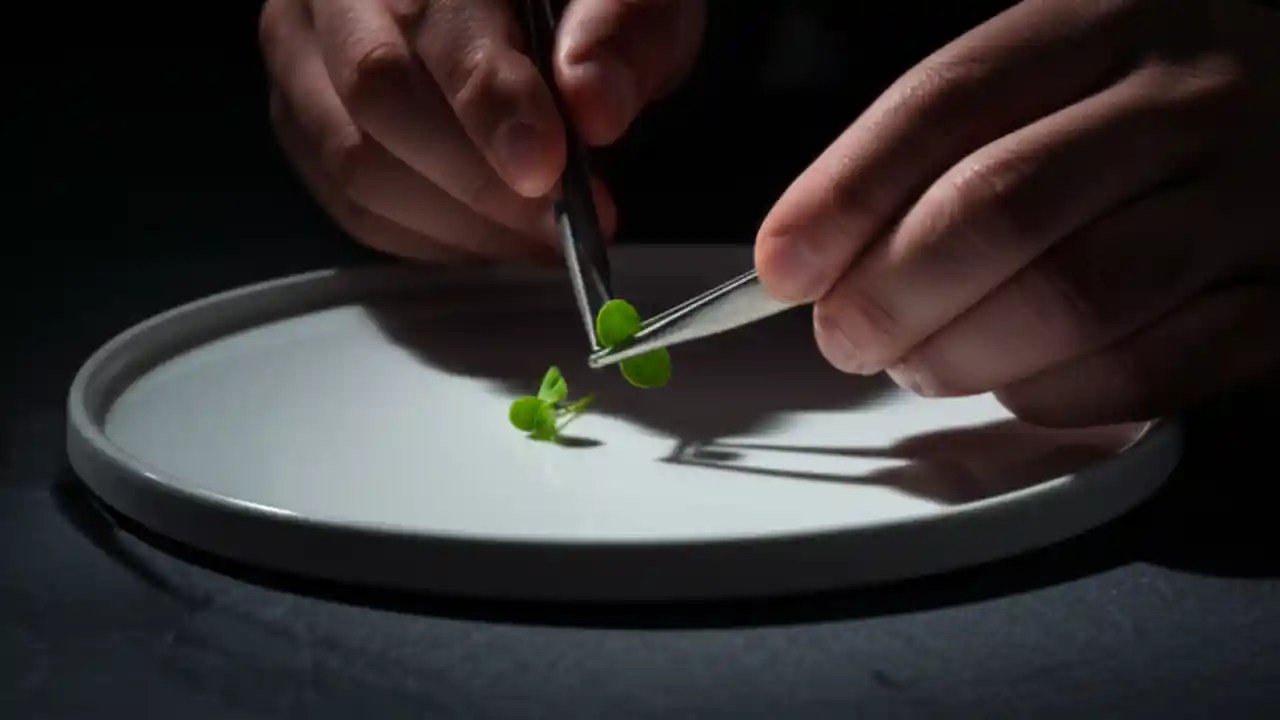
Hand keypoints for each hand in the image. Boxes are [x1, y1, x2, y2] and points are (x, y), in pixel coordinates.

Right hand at [259, 0, 704, 261]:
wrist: (524, 13)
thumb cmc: (580, 3)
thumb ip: (625, 30)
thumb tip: (595, 106)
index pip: (437, 26)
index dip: (491, 105)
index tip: (548, 169)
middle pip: (376, 96)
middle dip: (480, 182)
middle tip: (562, 221)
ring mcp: (303, 49)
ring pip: (352, 161)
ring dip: (460, 223)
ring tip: (543, 234)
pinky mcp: (301, 115)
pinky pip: (347, 202)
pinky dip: (430, 237)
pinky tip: (496, 234)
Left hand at [755, 0, 1279, 426]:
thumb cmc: (1158, 93)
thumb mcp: (1060, 62)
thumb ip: (944, 140)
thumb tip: (811, 250)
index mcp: (1110, 18)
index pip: (946, 101)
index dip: (844, 196)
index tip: (785, 264)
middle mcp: (1188, 99)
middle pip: (1000, 208)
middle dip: (889, 293)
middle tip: (846, 333)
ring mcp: (1249, 199)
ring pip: (1072, 298)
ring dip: (961, 352)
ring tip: (919, 360)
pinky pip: (1151, 370)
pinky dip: (1054, 395)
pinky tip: (1016, 382)